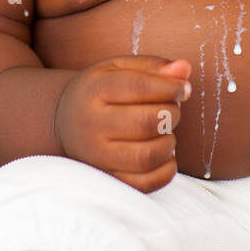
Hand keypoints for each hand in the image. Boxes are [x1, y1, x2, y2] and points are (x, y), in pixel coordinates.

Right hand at [54, 55, 191, 191]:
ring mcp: (96, 157)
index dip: (169, 87)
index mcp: (94, 90)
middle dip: (171, 114)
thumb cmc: (101, 91)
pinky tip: (164, 154)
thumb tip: (185, 69)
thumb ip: (153, 67)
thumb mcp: (120, 69)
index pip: (139, 87)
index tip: (183, 88)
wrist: (64, 122)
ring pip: (146, 156)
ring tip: (166, 132)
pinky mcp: (106, 179)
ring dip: (169, 143)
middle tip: (172, 109)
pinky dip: (166, 170)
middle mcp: (91, 125)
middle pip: (146, 122)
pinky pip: (144, 183)